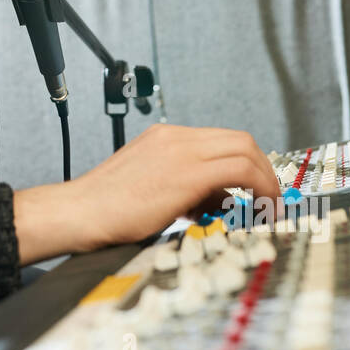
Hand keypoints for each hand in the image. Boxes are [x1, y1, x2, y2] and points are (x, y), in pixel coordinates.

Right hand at [13, 124, 282, 265]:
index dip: (246, 161)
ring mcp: (180, 151)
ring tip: (268, 204)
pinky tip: (258, 207)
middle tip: (269, 195)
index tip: (254, 184)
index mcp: (164, 137)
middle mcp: (174, 137)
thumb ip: (183, 186)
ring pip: (244, 149)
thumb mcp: (149, 186)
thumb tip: (216, 199)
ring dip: (265, 177)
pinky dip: (259, 186)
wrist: (80, 212)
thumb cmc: (106, 208)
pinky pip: (239, 169)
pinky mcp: (186, 173)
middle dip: (263, 168)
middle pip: (239, 139)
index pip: (220, 139)